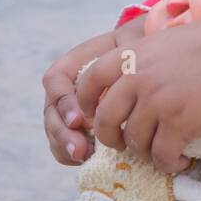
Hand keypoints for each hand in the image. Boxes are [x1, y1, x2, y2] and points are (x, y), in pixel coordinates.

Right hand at [42, 14, 146, 164]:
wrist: (148, 62)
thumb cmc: (141, 48)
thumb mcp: (137, 41)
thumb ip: (131, 43)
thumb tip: (141, 48)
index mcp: (76, 62)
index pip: (56, 78)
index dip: (63, 100)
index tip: (80, 119)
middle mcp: (68, 87)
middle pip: (52, 110)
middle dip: (62, 131)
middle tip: (79, 147)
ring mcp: (71, 109)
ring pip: (55, 129)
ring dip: (65, 146)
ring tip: (83, 156)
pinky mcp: (79, 127)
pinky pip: (65, 143)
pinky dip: (71, 154)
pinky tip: (87, 160)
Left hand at [74, 15, 200, 174]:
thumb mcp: (169, 39)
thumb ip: (144, 57)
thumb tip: (129, 78)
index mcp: (133, 54)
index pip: (87, 81)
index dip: (85, 104)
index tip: (95, 116)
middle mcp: (137, 78)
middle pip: (104, 119)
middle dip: (111, 138)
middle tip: (125, 144)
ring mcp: (156, 101)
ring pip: (133, 142)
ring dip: (146, 152)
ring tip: (163, 151)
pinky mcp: (178, 123)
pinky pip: (161, 155)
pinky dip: (169, 163)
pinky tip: (182, 159)